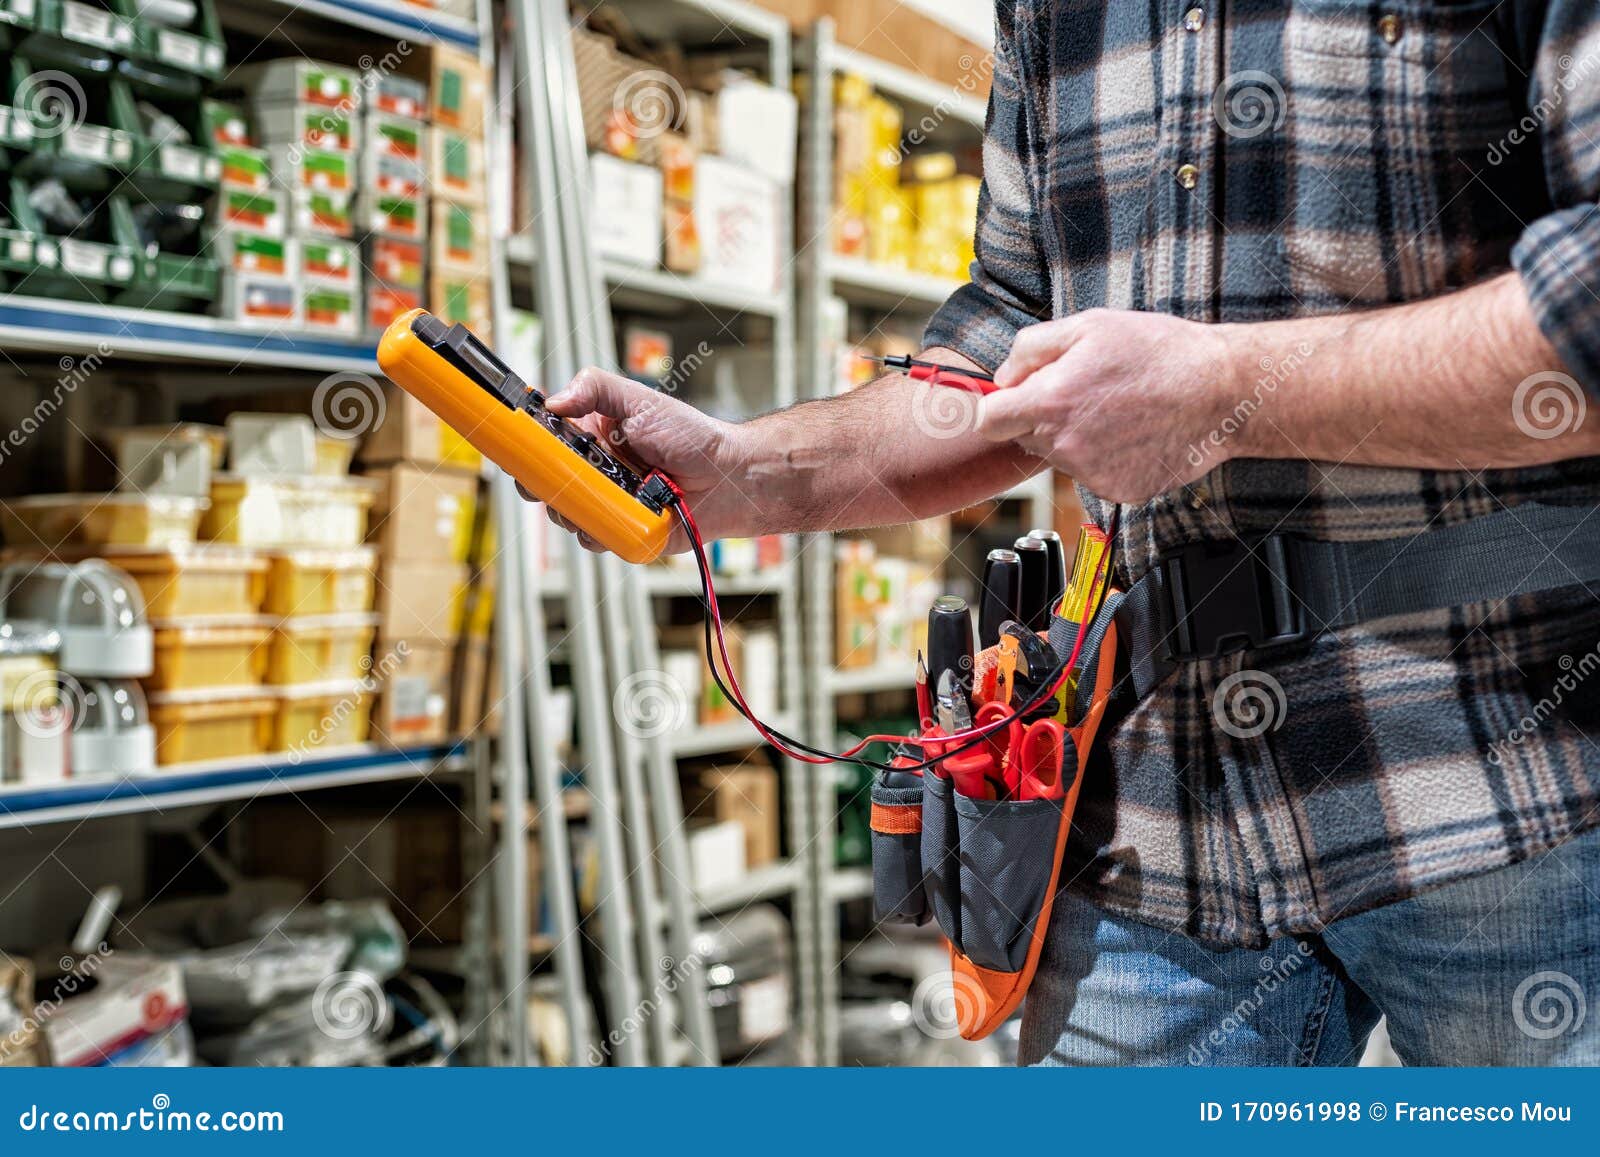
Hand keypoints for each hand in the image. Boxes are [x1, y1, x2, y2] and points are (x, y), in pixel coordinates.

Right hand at [538, 369, 749, 552]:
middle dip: (538, 484)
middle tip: (549, 481)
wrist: (729, 476)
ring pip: (566, 513)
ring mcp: (608, 502)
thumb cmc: (690, 436)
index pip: (546, 442)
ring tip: (593, 497)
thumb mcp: (640, 399)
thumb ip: (595, 388)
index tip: (519, 449)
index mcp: (592, 436)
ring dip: (568, 509)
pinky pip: (594, 537)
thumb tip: (553, 402)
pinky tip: (610, 520)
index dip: (527, 447)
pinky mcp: (622, 530)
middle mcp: (595, 471)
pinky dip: (596, 532)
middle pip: (546, 482)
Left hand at [975, 310, 1239, 503]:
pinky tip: (1135, 432)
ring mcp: (1091, 473)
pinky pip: (1094, 474)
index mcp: (1050, 402)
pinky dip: (1107, 457)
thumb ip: (1031, 348)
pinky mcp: (1117, 491)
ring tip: (1119, 409)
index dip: (1000, 407)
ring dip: (1077, 436)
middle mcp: (1064, 445)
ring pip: (1061, 456)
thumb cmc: (1158, 351)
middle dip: (1043, 417)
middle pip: (1026, 438)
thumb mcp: (1089, 325)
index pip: (989, 421)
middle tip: (1087, 392)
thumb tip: (1003, 377)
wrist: (1222, 391)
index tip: (1018, 398)